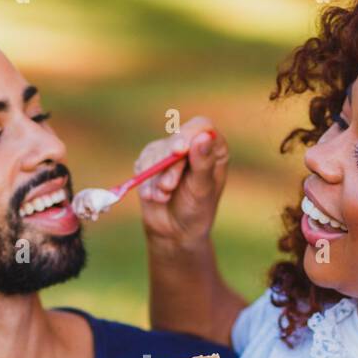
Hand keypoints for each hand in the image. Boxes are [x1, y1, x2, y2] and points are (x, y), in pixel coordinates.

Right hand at [136, 116, 228, 246]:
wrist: (174, 232)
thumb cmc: (196, 211)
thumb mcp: (202, 189)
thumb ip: (202, 163)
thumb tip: (204, 136)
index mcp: (213, 148)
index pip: (201, 126)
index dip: (188, 135)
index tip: (179, 150)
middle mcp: (193, 145)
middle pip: (176, 139)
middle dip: (169, 165)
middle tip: (168, 187)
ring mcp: (170, 152)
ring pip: (156, 151)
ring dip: (156, 177)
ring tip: (163, 197)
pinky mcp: (152, 161)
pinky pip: (143, 163)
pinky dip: (146, 181)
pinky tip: (153, 196)